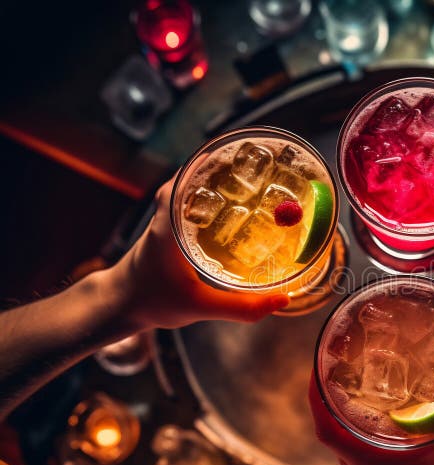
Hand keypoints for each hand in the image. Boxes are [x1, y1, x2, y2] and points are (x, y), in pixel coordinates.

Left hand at [109, 177, 288, 329]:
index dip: (222, 161)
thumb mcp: (198, 307)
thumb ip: (240, 308)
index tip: (252, 154)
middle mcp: (169, 209)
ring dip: (230, 180)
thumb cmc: (151, 301)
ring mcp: (170, 213)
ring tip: (266, 180)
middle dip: (236, 167)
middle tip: (271, 167)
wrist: (119, 304)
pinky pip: (201, 199)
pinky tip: (246, 204)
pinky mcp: (175, 222)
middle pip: (203, 173)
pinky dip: (222, 196)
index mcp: (170, 221)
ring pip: (201, 184)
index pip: (192, 174)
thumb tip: (281, 300)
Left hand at [310, 369, 433, 464]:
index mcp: (369, 458)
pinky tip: (358, 384)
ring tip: (343, 361)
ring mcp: (359, 457)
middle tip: (335, 351)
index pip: (326, 429)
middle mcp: (357, 458)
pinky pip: (345, 427)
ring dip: (333, 393)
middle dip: (325, 383)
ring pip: (334, 421)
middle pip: (326, 417)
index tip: (319, 366)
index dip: (316, 396)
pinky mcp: (366, 455)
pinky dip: (345, 405)